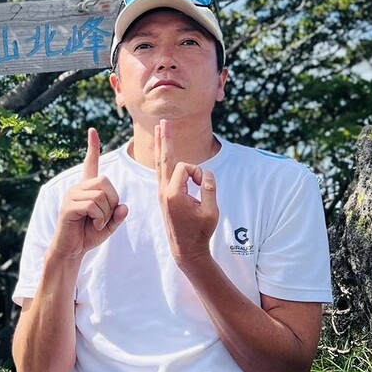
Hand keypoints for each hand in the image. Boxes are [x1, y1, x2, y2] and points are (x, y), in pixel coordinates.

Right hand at [49, 128, 127, 260]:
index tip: (92, 131)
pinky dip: (100, 218)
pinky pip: (93, 205)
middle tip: (106, 216)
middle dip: (112, 200)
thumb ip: (118, 215)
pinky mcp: (69, 207)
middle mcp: (78, 187)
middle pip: (105, 181)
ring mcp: (72, 196)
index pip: (91, 163)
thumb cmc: (88, 235)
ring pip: (100, 195)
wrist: (71, 251)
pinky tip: (94, 226)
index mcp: (87, 188)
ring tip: (98, 223)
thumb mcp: (109, 225)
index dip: (93, 147)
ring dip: (106, 213)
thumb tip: (124, 206)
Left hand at [155, 119, 218, 270]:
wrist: (186, 250)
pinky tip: (160, 148)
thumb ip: (210, 189)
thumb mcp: (212, 212)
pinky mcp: (163, 195)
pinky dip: (162, 158)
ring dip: (161, 145)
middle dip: (165, 139)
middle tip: (163, 122)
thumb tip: (207, 173)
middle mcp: (164, 191)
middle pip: (163, 158)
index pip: (185, 167)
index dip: (198, 173)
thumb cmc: (201, 232)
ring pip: (160, 163)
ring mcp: (161, 193)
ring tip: (160, 129)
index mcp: (173, 194)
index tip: (203, 186)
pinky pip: (162, 171)